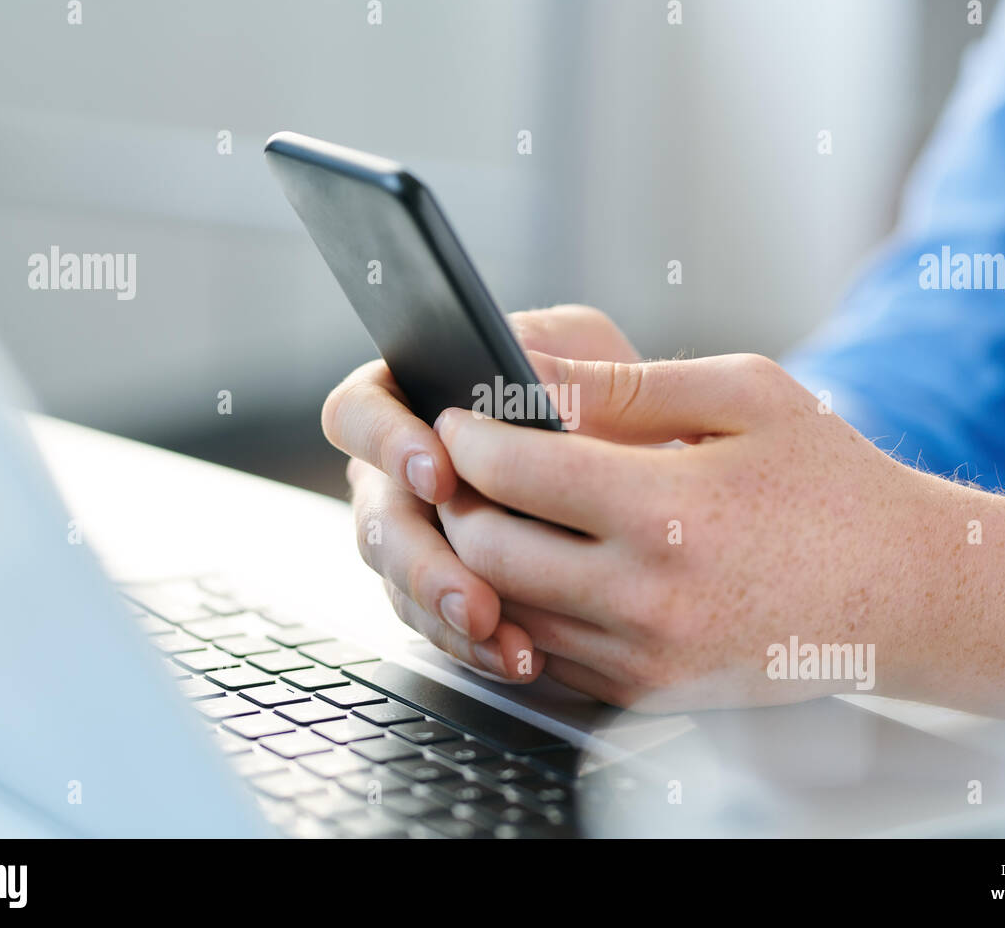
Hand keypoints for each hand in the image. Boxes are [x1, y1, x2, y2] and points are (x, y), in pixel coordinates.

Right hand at [322, 305, 640, 681]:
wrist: (646, 465)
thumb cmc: (601, 392)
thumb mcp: (588, 351)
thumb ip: (559, 358)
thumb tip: (529, 376)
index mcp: (408, 398)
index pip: (358, 412)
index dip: (385, 443)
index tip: (437, 474)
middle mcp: (398, 473)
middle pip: (374, 518)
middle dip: (420, 561)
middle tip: (470, 589)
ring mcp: (417, 536)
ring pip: (400, 583)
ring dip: (446, 614)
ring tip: (500, 634)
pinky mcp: (445, 590)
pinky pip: (439, 625)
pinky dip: (476, 644)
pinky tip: (517, 655)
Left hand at [435, 351, 1004, 729]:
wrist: (909, 596)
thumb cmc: (833, 485)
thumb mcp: (744, 397)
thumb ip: (623, 380)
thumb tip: (527, 363)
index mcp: (667, 510)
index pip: (512, 470)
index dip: (467, 434)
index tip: (459, 413)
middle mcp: (647, 597)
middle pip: (487, 547)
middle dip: (459, 497)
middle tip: (468, 462)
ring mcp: (646, 657)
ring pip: (506, 607)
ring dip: (484, 555)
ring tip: (505, 506)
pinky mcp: (650, 692)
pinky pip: (546, 652)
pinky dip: (527, 606)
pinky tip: (548, 562)